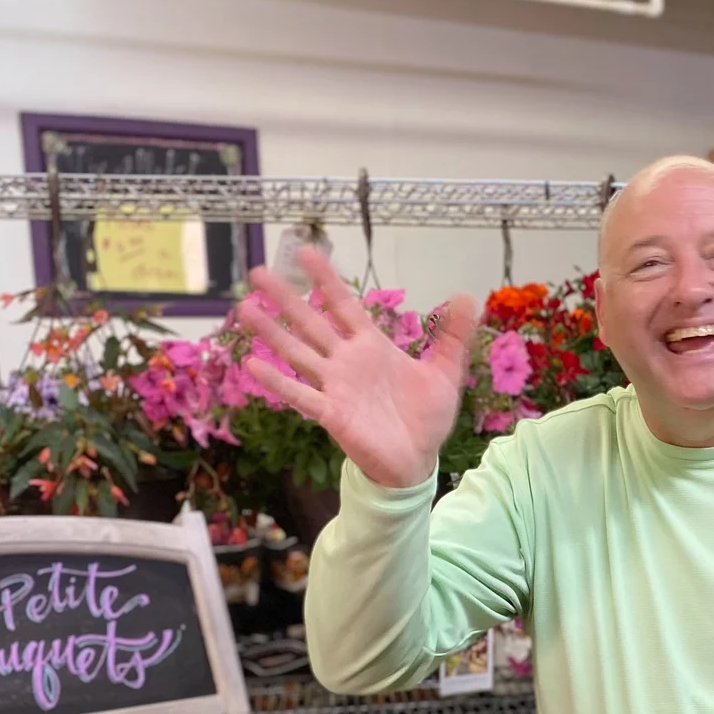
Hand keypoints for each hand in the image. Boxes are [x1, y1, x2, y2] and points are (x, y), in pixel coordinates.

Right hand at [240, 250, 476, 489]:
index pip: (344, 305)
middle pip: (311, 323)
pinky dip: (278, 381)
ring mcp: (335, 386)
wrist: (418, 461)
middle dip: (286, 298)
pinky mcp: (332, 414)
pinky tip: (254, 364)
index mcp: (371, 346)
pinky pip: (300, 394)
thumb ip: (453, 336)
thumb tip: (468, 297)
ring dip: (272, 333)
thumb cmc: (425, 417)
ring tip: (245, 308)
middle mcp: (346, 362)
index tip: (306, 252)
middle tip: (258, 272)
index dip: (326, 280)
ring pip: (298, 353)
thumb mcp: (446, 373)